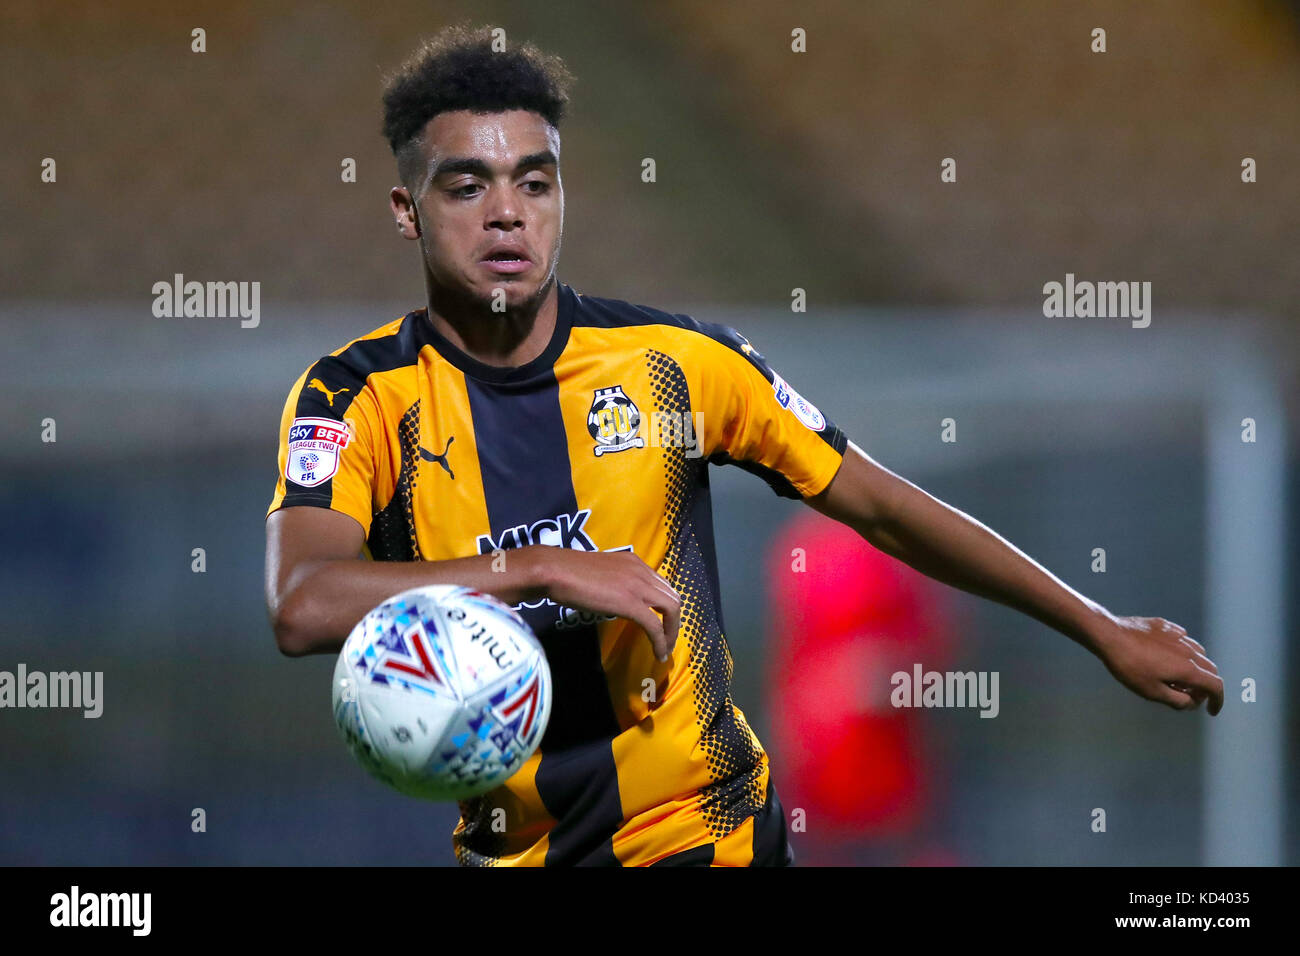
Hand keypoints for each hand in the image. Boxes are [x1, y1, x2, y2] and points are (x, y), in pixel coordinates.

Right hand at [527, 547, 681, 662]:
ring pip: (670, 609)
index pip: (662, 584)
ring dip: (671, 632)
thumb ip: (614, 582)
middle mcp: (641, 570)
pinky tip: (658, 654)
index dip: (666, 605)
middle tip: (667, 639)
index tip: (662, 622)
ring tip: (665, 649)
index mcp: (634, 562)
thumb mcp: (600, 573)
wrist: (554, 570)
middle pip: (672, 596)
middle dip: (674, 621)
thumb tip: (615, 598)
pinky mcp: (630, 602)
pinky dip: (661, 641)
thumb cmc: (567, 571)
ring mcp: (637, 585)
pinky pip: (654, 625)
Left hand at [1092, 615, 1222, 714]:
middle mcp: (1188, 650)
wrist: (1109, 636)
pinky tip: (1167, 656)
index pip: (1215, 686)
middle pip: (1210, 669)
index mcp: (1188, 669)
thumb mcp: (1153, 692)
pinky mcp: (1165, 625)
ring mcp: (1177, 635)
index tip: (1211, 710)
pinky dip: (1182, 651)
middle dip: (1205, 685)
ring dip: (1196, 667)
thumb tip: (1192, 703)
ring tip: (1178, 676)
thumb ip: (1178, 700)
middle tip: (1191, 695)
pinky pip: (1182, 639)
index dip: (1217, 701)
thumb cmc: (1129, 667)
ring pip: (1198, 652)